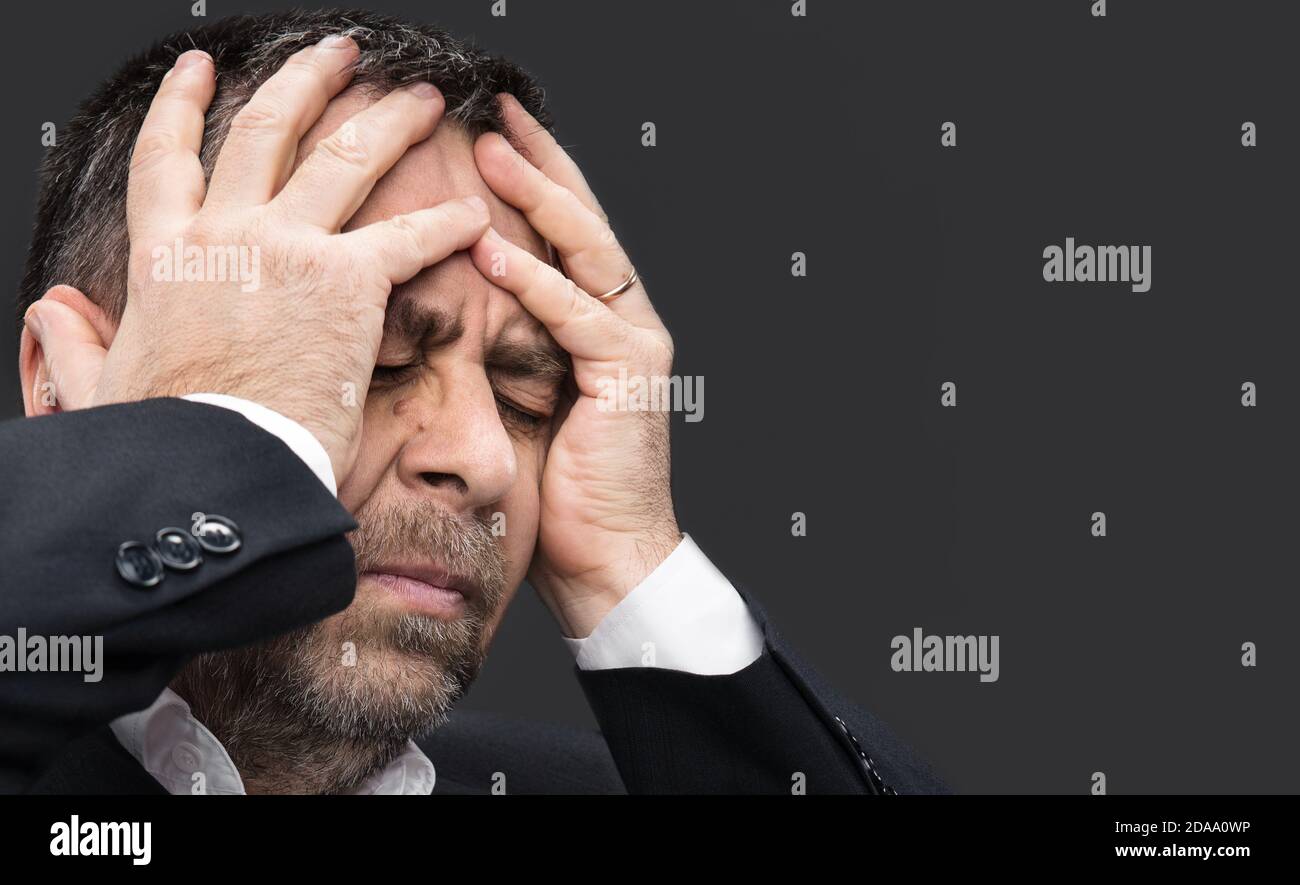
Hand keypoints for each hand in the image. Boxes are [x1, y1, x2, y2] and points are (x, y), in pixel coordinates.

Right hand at [23, 38, 489, 486]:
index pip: (166, 159)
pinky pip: (410, 236)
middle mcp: (226, 235)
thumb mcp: (102, 389)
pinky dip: (446, 222)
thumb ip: (75, 346)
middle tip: (339, 54)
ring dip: (387, 120)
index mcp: (165, 257)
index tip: (198, 69)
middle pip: (264, 131)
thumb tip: (50, 313)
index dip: (179, 105)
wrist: (222, 472)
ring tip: (419, 96)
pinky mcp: (349, 282)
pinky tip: (475, 212)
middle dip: (306, 81)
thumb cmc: (172, 444)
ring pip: (344, 158)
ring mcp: (288, 250)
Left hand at [468, 95, 681, 637]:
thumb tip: (446, 308)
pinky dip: (537, 284)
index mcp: (598, 322)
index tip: (489, 135)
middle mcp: (625, 321)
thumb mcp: (522, 400)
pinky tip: (494, 252)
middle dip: (539, 164)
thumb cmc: (558, 488)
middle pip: (583, 222)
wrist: (608, 557)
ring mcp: (635, 344)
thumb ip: (505, 347)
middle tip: (495, 114)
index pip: (564, 233)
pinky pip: (578, 316)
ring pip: (588, 252)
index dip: (531, 180)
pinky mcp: (630, 376)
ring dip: (539, 201)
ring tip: (494, 156)